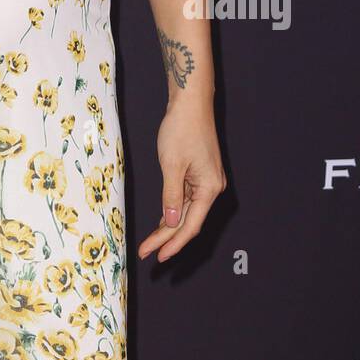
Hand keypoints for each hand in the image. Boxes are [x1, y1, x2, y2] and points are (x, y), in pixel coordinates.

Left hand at [137, 99, 225, 262]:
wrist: (190, 103)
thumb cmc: (182, 129)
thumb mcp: (172, 165)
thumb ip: (171, 196)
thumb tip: (171, 223)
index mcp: (209, 189)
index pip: (190, 225)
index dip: (173, 243)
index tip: (158, 257)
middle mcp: (211, 188)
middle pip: (188, 221)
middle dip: (167, 238)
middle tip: (148, 253)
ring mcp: (206, 181)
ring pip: (186, 211)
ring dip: (169, 226)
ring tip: (151, 242)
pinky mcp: (198, 173)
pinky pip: (185, 198)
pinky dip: (173, 210)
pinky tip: (162, 220)